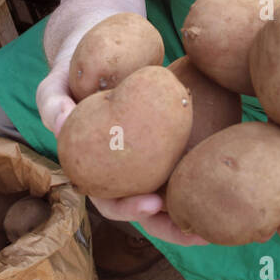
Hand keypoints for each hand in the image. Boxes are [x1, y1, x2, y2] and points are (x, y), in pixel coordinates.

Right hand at [38, 66, 207, 245]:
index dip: (129, 209)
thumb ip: (52, 103)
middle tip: (197, 230)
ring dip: (194, 211)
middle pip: (148, 211)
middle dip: (172, 226)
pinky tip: (227, 175)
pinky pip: (187, 163)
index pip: (110, 201)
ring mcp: (149, 159)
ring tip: (221, 223)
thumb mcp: (54, 85)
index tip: (152, 204)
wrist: (97, 49)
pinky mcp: (169, 140)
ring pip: (172, 195)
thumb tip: (62, 120)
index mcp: (95, 171)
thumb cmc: (73, 73)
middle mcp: (124, 172)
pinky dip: (204, 174)